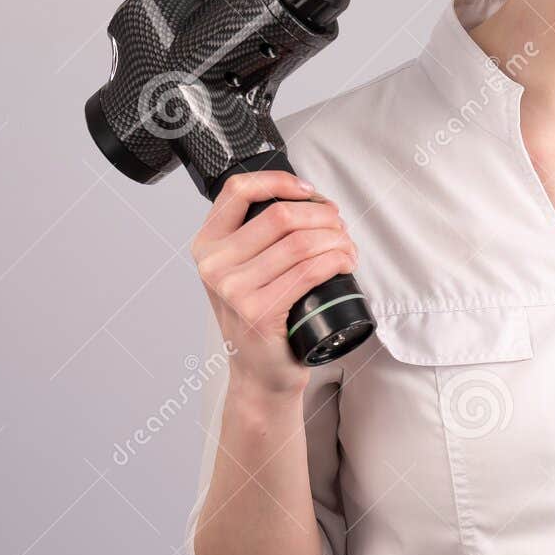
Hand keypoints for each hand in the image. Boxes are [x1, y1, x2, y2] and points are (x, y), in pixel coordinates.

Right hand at [191, 170, 357, 396]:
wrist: (260, 373)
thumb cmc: (260, 317)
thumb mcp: (242, 271)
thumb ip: (254, 236)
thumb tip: (304, 199)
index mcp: (207, 245)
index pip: (238, 190)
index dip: (280, 181)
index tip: (309, 191)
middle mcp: (214, 265)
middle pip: (281, 215)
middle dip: (323, 216)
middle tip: (340, 228)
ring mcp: (234, 289)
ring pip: (301, 242)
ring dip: (337, 240)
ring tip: (347, 249)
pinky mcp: (259, 312)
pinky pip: (310, 271)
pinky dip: (337, 260)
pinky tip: (346, 263)